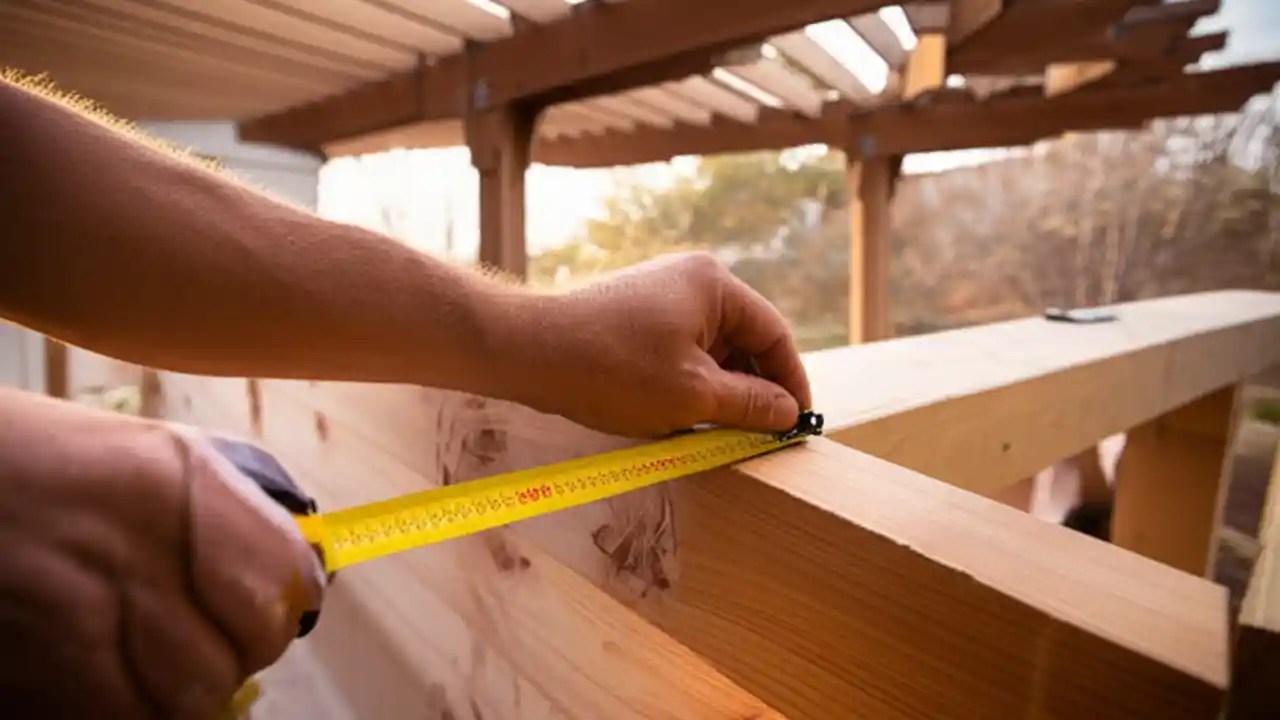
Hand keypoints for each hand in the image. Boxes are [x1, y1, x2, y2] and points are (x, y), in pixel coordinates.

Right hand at [0, 390, 323, 718]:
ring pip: (184, 703)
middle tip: (210, 639)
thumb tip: (297, 567)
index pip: (283, 578)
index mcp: (171, 484)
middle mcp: (132, 555)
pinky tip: (106, 675)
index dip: (285, 601)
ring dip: (181, 692)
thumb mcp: (145, 450)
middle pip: (240, 653)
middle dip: (236, 653)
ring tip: (153, 659)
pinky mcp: (31, 682)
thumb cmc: (32, 456)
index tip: (275, 606)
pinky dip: (126, 710)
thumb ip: (227, 504)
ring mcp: (76, 627)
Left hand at [499, 252, 811, 436]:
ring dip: (719, 390)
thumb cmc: (611, 370)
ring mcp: (661, 294)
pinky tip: (680, 417)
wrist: (527, 353)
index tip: (797, 425)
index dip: (791, 383)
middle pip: (744, 339)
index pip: (774, 334)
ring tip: (717, 433)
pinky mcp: (636, 315)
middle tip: (760, 436)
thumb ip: (749, 404)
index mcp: (715, 285)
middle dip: (753, 389)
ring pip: (711, 349)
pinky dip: (689, 382)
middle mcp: (692, 279)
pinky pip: (681, 350)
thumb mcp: (693, 397)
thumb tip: (787, 413)